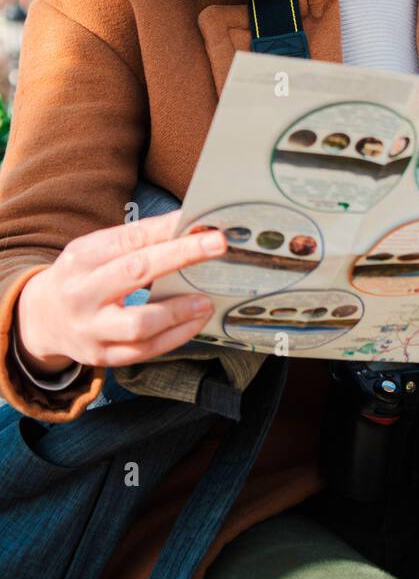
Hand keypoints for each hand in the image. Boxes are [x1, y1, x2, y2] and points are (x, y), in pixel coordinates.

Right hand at [15, 213, 227, 375]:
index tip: (202, 223)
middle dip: (181, 255)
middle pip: (135, 272)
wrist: (41, 319)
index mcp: (81, 258)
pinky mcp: (102, 356)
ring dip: (179, 310)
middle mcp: (82, 293)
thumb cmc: (81, 276)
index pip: (129, 239)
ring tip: (206, 300)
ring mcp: (90, 329)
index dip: (168, 229)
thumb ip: (136, 239)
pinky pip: (144, 350)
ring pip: (139, 323)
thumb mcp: (96, 249)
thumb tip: (187, 225)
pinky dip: (175, 336)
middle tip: (217, 245)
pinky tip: (195, 321)